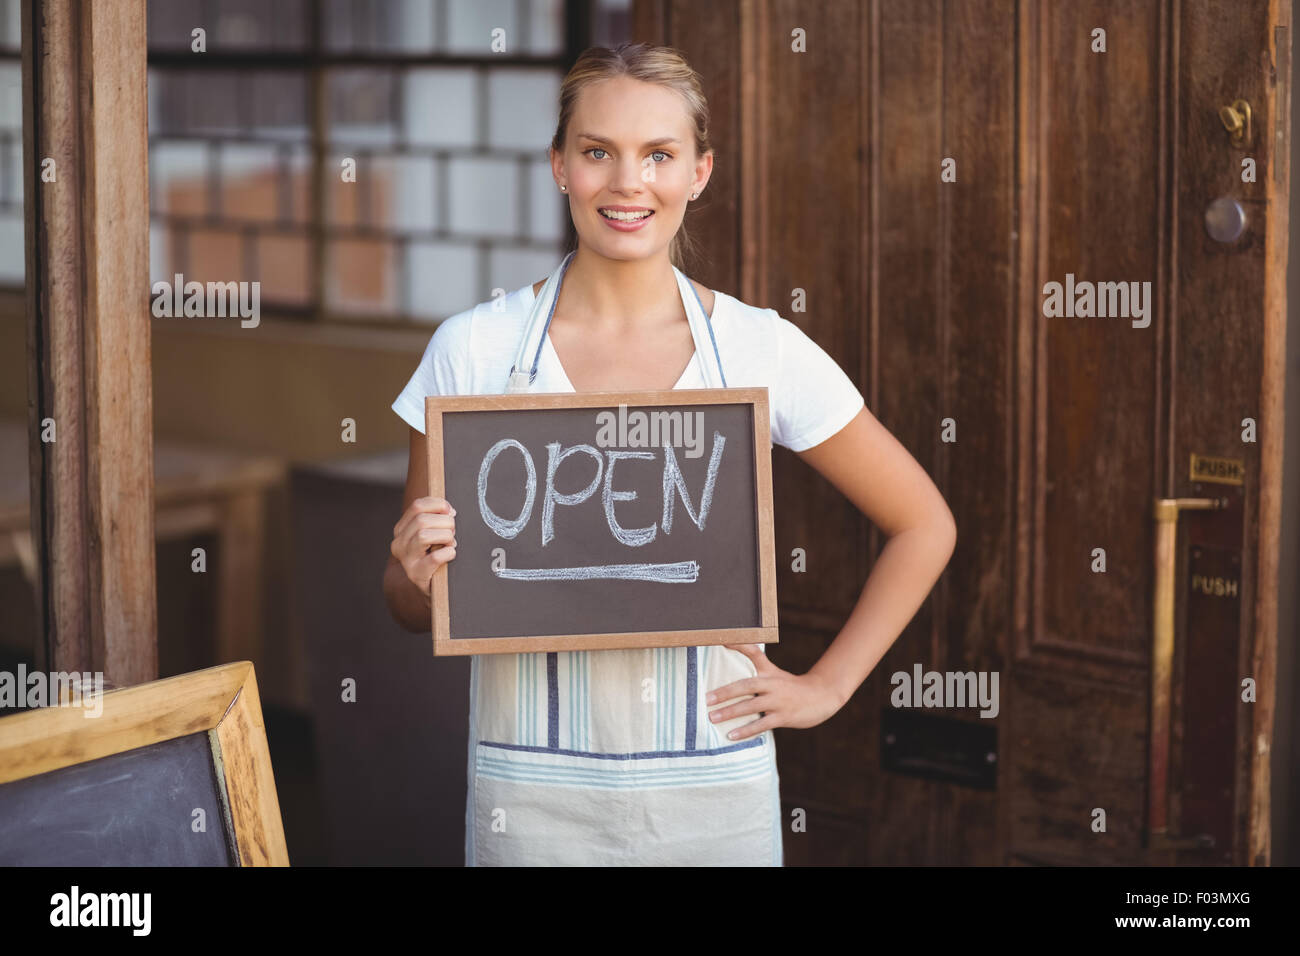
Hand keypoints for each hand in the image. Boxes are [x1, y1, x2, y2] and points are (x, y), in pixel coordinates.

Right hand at [390, 496, 457, 594]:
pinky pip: (434, 557)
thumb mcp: (431, 534)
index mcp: (401, 529)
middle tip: (453, 532)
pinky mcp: (417, 574)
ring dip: (445, 536)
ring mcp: (406, 560)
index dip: (438, 504)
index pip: (417, 506)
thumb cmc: (434, 557)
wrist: (431, 588)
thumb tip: (448, 510)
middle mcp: (399, 543)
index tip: (450, 511)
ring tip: (451, 543)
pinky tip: (451, 553)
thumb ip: (435, 519)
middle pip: (422, 520)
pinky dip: (447, 553)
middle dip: (444, 522)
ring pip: (423, 535)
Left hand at [705, 643, 845, 740]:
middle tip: (707, 699)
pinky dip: (746, 730)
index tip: (721, 640)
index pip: (754, 653)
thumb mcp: (775, 674)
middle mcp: (772, 684)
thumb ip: (756, 670)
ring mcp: (778, 701)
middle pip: (746, 685)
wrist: (821, 696)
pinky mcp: (783, 717)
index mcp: (769, 672)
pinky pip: (761, 724)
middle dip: (725, 692)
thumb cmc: (792, 687)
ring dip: (731, 712)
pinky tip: (731, 735)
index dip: (739, 645)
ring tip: (713, 717)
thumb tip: (731, 667)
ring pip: (751, 706)